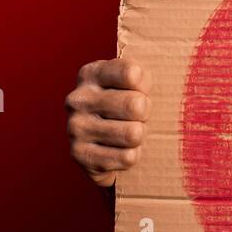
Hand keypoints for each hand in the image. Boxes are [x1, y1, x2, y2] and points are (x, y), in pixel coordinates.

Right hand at [65, 58, 151, 187]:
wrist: (106, 147)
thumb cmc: (129, 107)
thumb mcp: (136, 84)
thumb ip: (144, 76)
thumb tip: (155, 73)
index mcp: (92, 73)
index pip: (132, 74)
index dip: (146, 87)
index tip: (141, 91)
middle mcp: (78, 98)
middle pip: (136, 105)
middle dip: (145, 115)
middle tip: (137, 117)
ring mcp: (76, 127)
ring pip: (133, 134)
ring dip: (139, 138)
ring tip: (128, 134)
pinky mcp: (80, 155)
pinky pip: (127, 157)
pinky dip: (131, 157)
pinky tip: (120, 151)